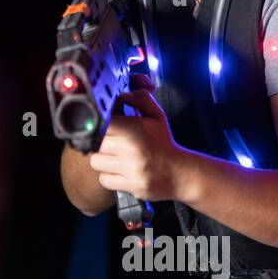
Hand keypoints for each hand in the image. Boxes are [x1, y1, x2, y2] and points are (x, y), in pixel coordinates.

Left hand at [88, 74, 184, 200]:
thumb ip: (140, 100)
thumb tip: (124, 93)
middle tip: (111, 142)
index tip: (103, 126)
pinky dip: (109, 176)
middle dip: (101, 141)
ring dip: (103, 159)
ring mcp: (130, 169)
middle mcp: (131, 150)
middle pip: (95, 143)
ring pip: (96, 162)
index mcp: (135, 130)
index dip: (99, 123)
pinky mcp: (130, 185)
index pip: (101, 123)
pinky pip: (104, 179)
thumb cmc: (165, 145)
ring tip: (115, 157)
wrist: (182, 173)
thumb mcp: (156, 116)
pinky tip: (120, 171)